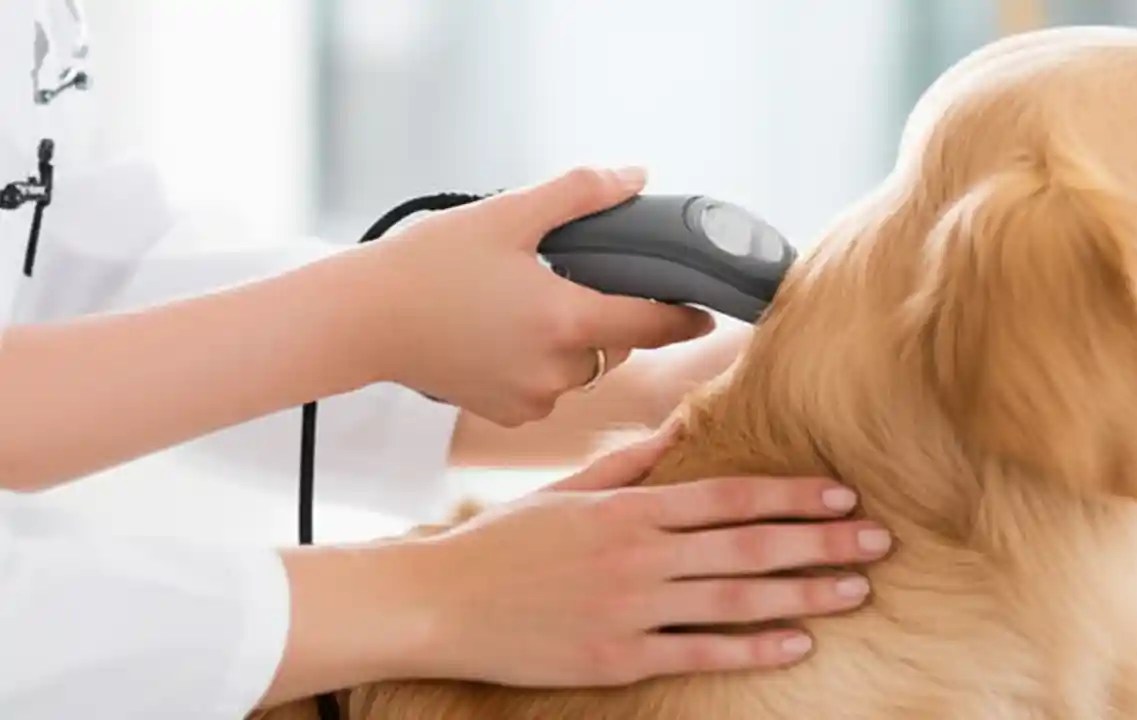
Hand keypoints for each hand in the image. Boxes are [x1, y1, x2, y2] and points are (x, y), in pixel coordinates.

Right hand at [350, 166, 713, 425]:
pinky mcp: (507, 415)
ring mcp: (531, 399)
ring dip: (574, 345)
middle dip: (610, 318)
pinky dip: (541, 368)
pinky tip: (505, 339)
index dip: (685, 317)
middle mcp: (556, 371)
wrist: (364, 321)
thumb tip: (636, 177)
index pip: (654, 324)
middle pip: (616, 346)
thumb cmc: (430, 264)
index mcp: (565, 320)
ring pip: (581, 371)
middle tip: (578, 284)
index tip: (706, 313)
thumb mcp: (506, 215)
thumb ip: (579, 193)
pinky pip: (547, 391)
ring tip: (529, 309)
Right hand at [397, 426, 891, 686]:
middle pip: (747, 545)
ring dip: (803, 592)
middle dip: (820, 540)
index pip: (727, 495)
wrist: (439, 603)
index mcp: (628, 509)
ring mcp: (629, 608)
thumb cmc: (503, 544)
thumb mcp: (564, 492)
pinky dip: (751, 648)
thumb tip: (677, 434)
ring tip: (857, 588)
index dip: (790, 494)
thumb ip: (627, 464)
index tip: (841, 491)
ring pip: (734, 599)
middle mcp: (638, 554)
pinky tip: (797, 642)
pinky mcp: (615, 657)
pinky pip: (697, 652)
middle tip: (878, 538)